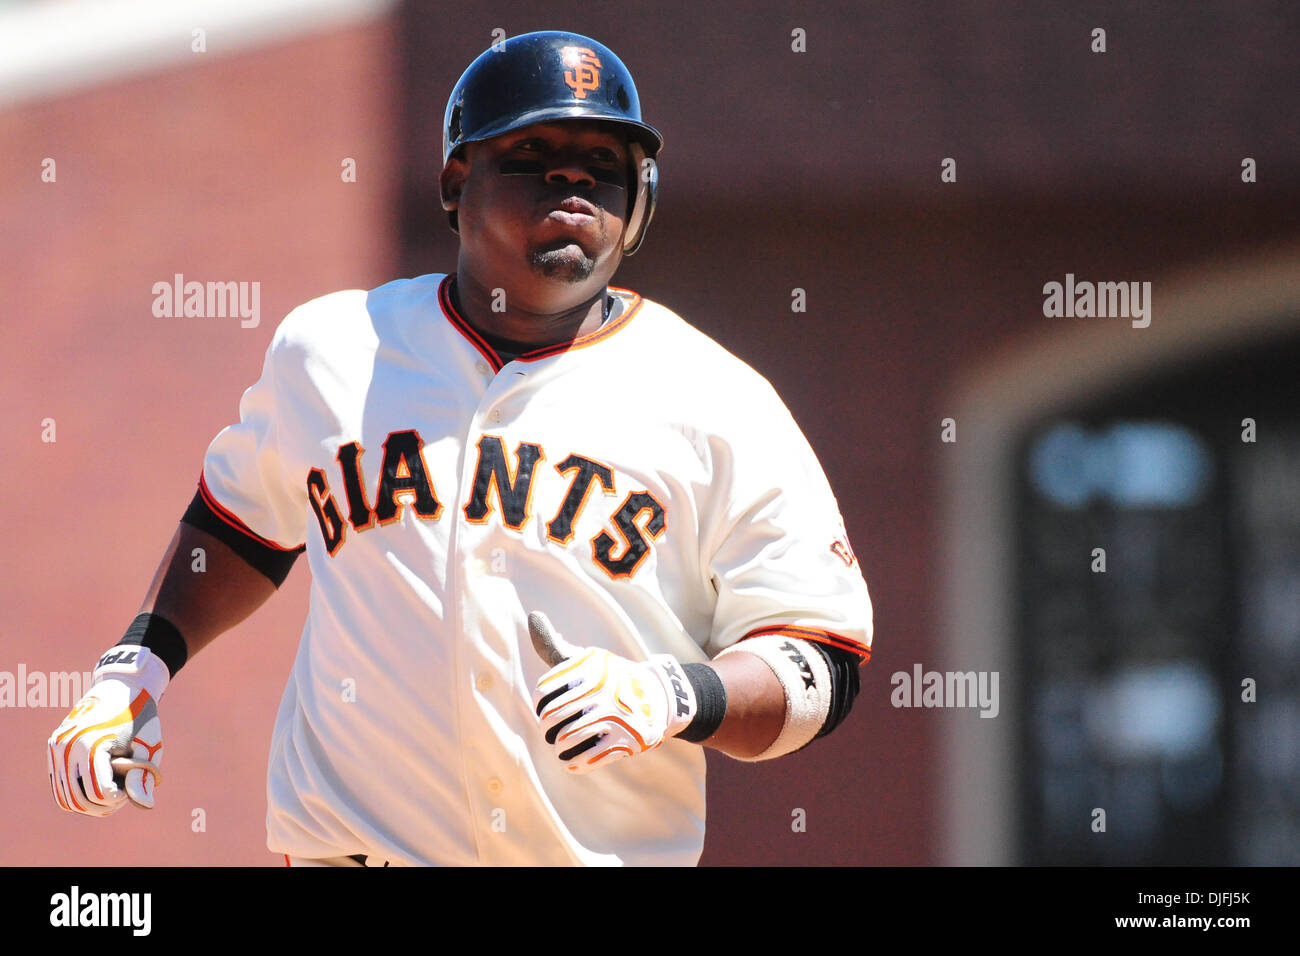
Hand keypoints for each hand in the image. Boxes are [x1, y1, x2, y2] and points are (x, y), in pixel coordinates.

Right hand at [47, 647, 166, 815]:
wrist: (121, 687)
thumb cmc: (140, 716)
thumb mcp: (148, 744)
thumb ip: (143, 776)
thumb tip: (146, 805)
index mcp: (91, 745)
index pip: (100, 793)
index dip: (120, 798)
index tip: (135, 783)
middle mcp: (67, 747)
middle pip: (79, 801)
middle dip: (104, 805)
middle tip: (125, 791)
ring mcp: (56, 748)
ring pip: (65, 798)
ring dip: (90, 802)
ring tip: (113, 789)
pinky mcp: (53, 748)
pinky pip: (59, 785)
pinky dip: (78, 791)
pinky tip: (100, 782)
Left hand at [529, 611, 694, 774]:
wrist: (659, 697)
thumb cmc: (611, 679)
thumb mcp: (587, 660)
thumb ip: (555, 645)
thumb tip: (533, 617)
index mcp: (588, 669)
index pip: (542, 694)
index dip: (540, 705)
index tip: (549, 708)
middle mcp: (601, 690)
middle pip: (551, 719)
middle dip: (548, 728)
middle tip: (553, 731)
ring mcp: (614, 716)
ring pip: (565, 741)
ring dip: (560, 747)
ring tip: (563, 745)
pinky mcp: (625, 741)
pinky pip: (584, 759)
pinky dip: (573, 762)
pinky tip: (573, 758)